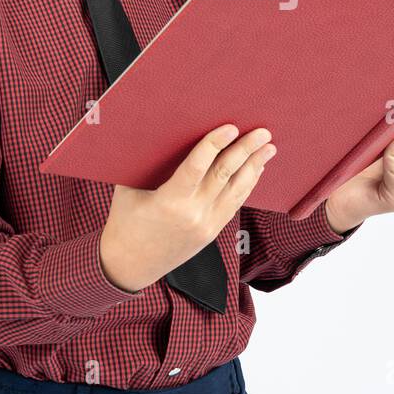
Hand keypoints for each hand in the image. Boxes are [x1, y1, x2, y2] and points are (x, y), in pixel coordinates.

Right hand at [100, 123, 275, 292]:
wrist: (131, 265)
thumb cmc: (125, 222)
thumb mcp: (128, 189)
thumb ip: (146, 163)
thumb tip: (156, 130)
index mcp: (169, 202)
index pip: (197, 167)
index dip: (214, 145)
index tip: (230, 128)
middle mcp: (193, 214)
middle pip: (225, 175)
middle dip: (245, 151)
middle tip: (262, 132)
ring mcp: (206, 225)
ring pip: (237, 190)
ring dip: (254, 166)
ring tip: (268, 147)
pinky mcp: (213, 232)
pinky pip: (235, 204)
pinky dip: (248, 185)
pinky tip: (256, 170)